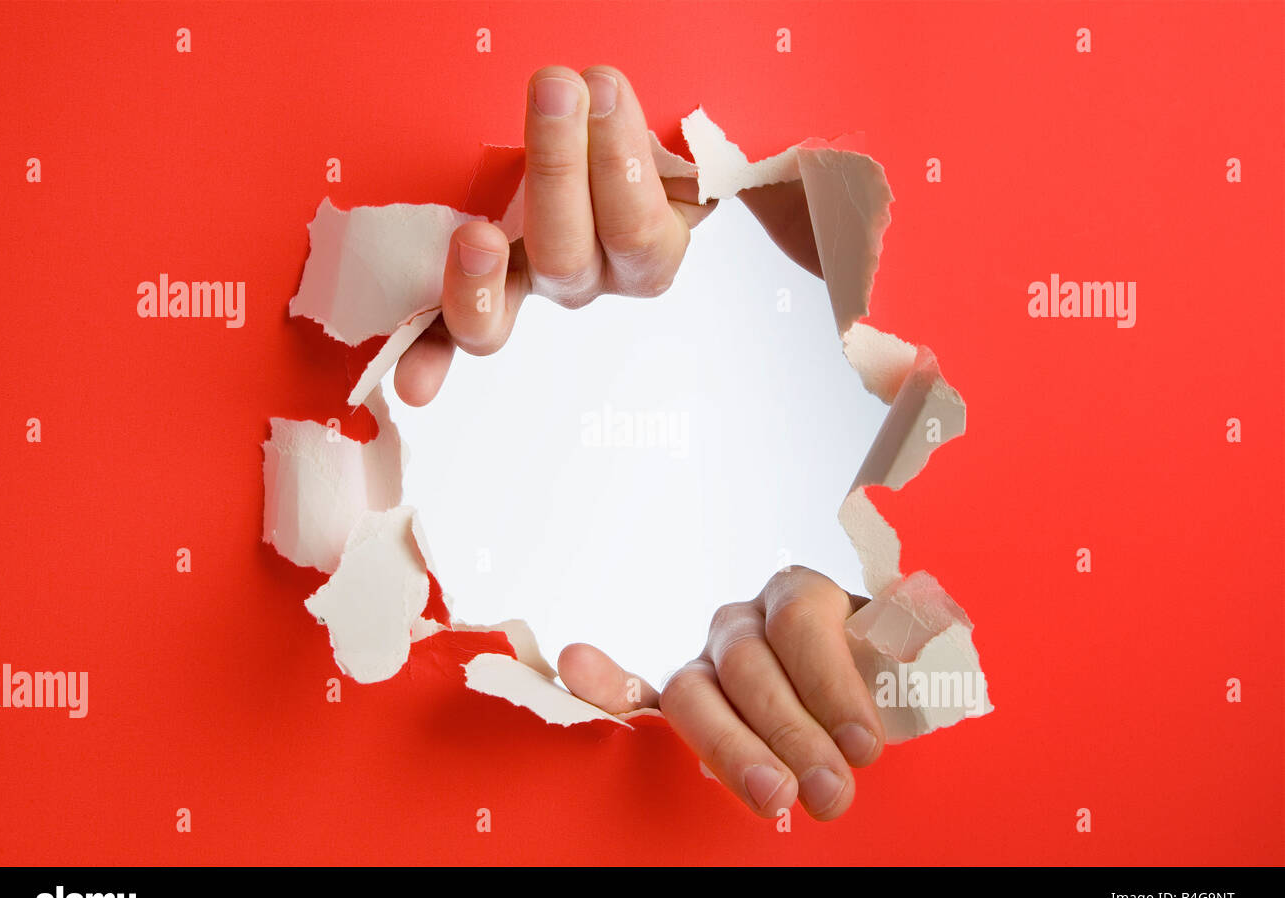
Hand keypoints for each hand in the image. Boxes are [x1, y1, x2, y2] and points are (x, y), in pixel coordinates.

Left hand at [394, 65, 821, 405]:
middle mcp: (596, 290)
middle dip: (562, 169)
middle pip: (573, 255)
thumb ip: (815, 253)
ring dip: (496, 242)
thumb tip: (910, 357)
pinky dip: (433, 347)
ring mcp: (541, 287)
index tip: (610, 86)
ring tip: (483, 204)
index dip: (620, 175)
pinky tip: (414, 384)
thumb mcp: (770, 210)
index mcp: (657, 269)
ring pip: (518, 276)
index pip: (643, 241)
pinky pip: (459, 323)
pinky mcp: (495, 278)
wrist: (658, 185)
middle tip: (561, 86)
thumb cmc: (704, 192)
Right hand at [558, 567, 884, 820]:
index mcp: (802, 596)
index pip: (805, 620)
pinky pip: (631, 689)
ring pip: (695, 690)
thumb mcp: (904, 670)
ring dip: (732, 748)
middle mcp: (745, 621)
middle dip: (793, 734)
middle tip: (830, 795)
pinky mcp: (674, 700)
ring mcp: (705, 660)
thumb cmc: (879, 689)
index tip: (867, 745)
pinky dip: (603, 681)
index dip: (833, 682)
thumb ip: (909, 662)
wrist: (857, 701)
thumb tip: (934, 649)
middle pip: (750, 664)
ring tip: (772, 799)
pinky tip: (577, 665)